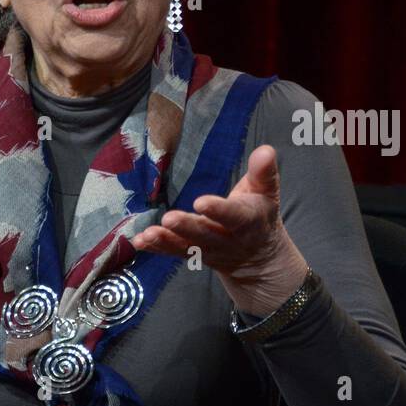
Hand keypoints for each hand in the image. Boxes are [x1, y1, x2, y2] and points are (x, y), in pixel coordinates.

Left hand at [129, 145, 308, 316]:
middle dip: (187, 227)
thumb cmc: (258, 213)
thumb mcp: (267, 192)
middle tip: (169, 219)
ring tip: (148, 234)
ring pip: (186, 247)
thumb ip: (264, 172)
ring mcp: (207, 250)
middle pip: (205, 234)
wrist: (257, 255)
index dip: (218, 210)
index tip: (201, 202)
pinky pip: (172, 252)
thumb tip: (266, 150)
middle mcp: (226, 239)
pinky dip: (156, 248)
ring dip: (166, 241)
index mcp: (246, 221)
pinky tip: (139, 241)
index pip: (233, 216)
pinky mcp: (192, 253)